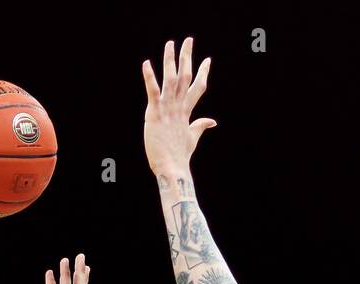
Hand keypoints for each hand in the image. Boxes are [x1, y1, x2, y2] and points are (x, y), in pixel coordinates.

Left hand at [142, 37, 214, 176]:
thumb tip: (212, 121)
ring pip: (171, 80)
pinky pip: (153, 92)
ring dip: (171, 60)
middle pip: (186, 77)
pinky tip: (147, 63)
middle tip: (189, 40)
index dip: (202, 73)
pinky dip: (150, 77)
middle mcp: (179, 107)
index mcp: (187, 112)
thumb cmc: (180, 156)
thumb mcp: (192, 139)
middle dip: (187, 58)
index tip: (207, 59)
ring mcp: (167, 109)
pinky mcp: (155, 114)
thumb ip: (200, 126)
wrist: (173, 168)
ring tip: (171, 44)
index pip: (198, 88)